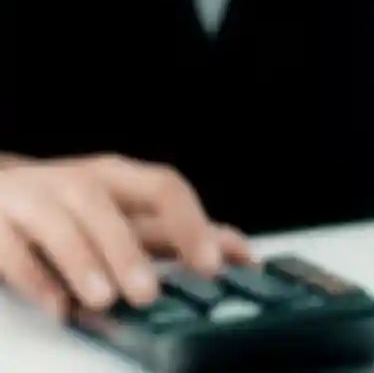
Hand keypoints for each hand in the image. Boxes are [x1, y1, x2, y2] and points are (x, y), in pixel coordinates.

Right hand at [0, 154, 250, 317]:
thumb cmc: (72, 208)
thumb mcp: (124, 213)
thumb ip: (173, 234)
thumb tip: (240, 254)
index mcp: (118, 178)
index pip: (163, 187)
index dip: (190, 224)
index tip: (213, 265)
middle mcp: (77, 183)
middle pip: (104, 205)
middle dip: (128, 250)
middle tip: (149, 294)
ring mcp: (32, 200)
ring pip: (60, 224)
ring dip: (85, 261)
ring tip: (105, 300)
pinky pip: (12, 248)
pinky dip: (36, 278)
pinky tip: (58, 306)